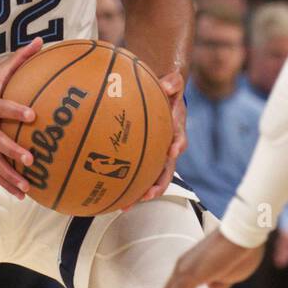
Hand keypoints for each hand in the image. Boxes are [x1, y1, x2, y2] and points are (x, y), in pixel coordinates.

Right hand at [0, 37, 43, 198]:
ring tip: (27, 186)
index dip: (15, 110)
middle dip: (11, 150)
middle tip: (30, 158)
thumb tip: (40, 42)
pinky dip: (4, 183)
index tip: (32, 115)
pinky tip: (21, 194)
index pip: (2, 107)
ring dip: (9, 175)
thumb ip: (19, 60)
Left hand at [137, 70, 186, 203]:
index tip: (172, 151)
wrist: (164, 94)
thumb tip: (168, 85)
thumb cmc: (166, 91)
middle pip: (166, 169)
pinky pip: (137, 172)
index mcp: (176, 128)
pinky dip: (126, 183)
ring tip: (127, 205)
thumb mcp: (173, 83)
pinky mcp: (145, 157)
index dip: (177, 145)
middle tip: (149, 195)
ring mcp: (157, 154)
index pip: (179, 138)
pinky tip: (109, 193)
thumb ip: (173, 82)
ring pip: (151, 177)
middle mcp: (168, 145)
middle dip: (159, 184)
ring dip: (142, 192)